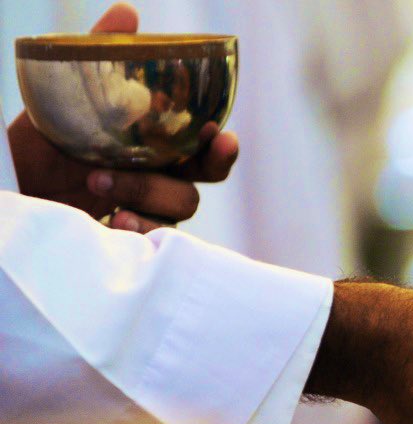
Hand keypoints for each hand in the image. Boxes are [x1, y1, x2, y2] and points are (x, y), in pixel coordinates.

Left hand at [6, 3, 238, 233]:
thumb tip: (128, 13)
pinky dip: (141, 227)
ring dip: (148, 190)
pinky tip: (115, 221)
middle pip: (206, 177)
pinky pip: (156, 238)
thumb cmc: (39, 144)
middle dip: (215, 163)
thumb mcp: (64, 96)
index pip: (203, 146)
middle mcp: (158, 178)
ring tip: (100, 183)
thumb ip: (100, 57)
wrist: (9, 188)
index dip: (220, 144)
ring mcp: (146, 210)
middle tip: (211, 148)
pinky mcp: (129, 240)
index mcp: (154, 146)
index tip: (220, 134)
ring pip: (181, 204)